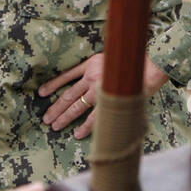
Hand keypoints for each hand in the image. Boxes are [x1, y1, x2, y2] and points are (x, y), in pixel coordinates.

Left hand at [39, 54, 168, 138]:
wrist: (149, 66)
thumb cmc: (132, 60)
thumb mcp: (111, 56)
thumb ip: (99, 66)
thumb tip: (90, 78)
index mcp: (90, 65)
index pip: (66, 76)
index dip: (53, 85)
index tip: (41, 93)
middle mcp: (91, 77)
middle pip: (67, 95)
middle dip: (55, 108)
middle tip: (46, 119)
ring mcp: (99, 90)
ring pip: (76, 106)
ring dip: (64, 117)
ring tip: (54, 126)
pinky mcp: (110, 100)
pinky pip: (94, 117)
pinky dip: (85, 126)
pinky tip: (77, 133)